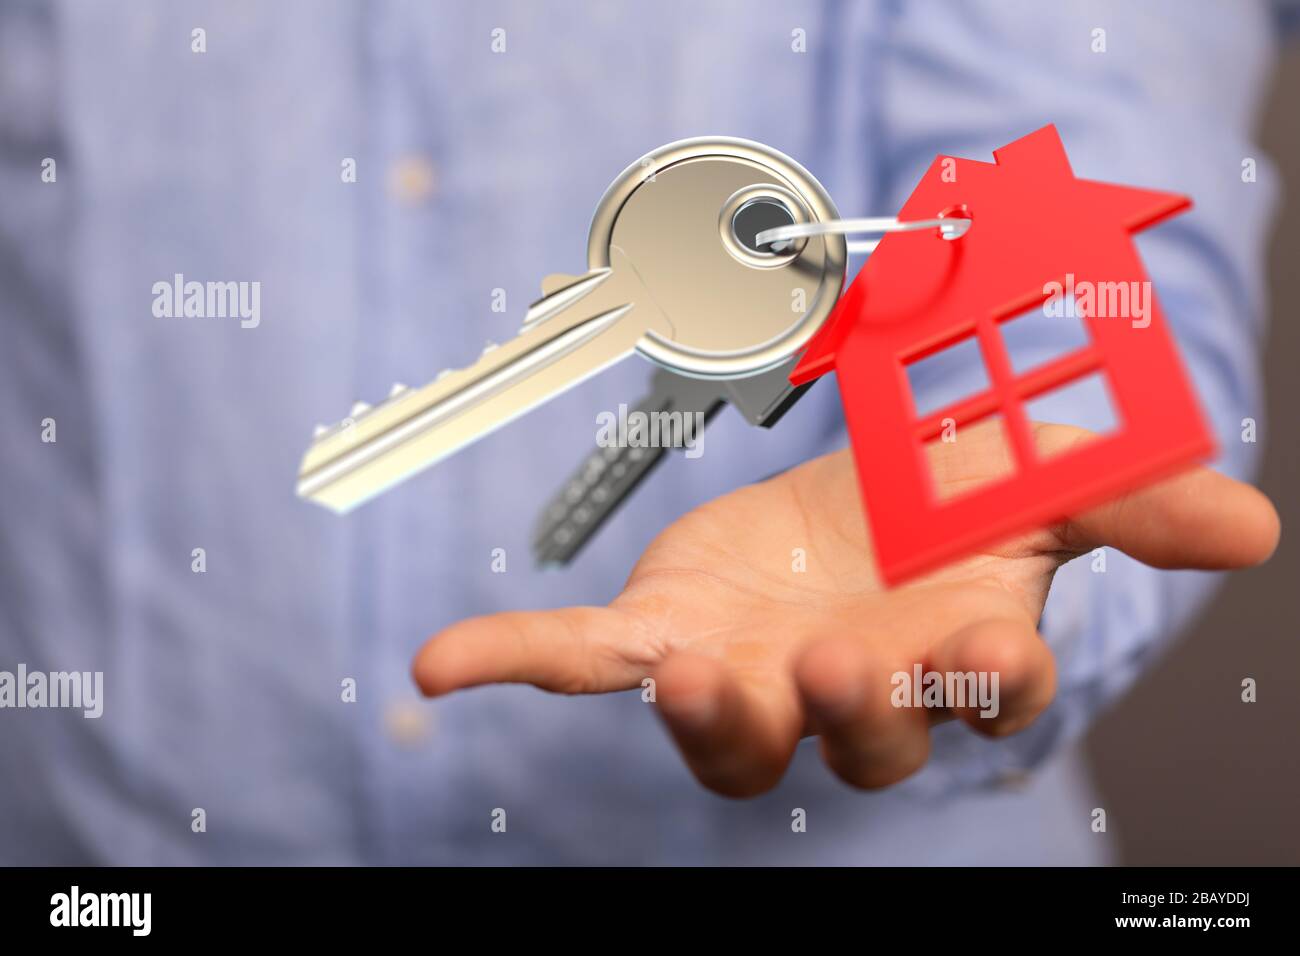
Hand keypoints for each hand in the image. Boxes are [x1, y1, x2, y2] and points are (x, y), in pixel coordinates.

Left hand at [412, 422, 1278, 796]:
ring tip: (702, 681)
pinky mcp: (668, 640)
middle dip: (855, 710)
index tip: (990, 647)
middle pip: (857, 737)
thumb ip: (1131, 497)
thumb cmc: (953, 499)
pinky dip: (515, 660)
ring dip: (718, 718)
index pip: (981, 693)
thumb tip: (1248, 527)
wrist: (866, 488)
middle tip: (845, 665)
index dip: (987, 680)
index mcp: (950, 655)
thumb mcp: (1043, 472)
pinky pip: (586, 666)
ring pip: (734, 734)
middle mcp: (852, 688)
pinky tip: (440, 664)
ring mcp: (753, 673)